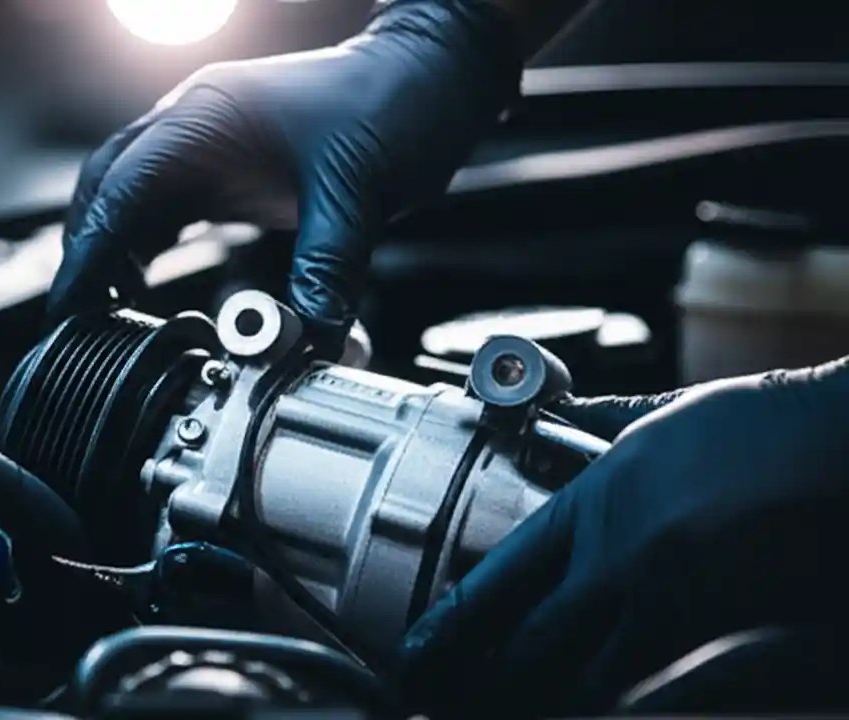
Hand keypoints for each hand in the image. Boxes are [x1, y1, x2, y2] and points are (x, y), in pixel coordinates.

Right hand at [48, 0, 522, 354]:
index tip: (71, 308)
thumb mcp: (357, 193)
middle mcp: (192, 125)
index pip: (121, 190)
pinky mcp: (225, 163)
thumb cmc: (393, 102)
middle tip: (78, 319)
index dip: (88, 255)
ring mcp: (205, 142)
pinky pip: (164, 205)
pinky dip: (144, 246)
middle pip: (105, 190)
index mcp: (206, 117)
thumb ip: (325, 272)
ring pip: (128, 198)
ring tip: (104, 312)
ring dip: (110, 252)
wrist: (430, 70)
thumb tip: (307, 344)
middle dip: (85, 254)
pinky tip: (143, 284)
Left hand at [399, 362, 848, 716]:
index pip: (502, 575)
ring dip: (555, 697)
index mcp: (598, 501)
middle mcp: (622, 560)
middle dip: (491, 679)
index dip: (454, 622)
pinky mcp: (725, 638)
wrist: (845, 447)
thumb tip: (564, 413)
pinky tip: (608, 702)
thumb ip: (605, 425)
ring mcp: (674, 605)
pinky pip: (653, 687)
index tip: (423, 648)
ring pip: (590, 682)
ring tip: (521, 703)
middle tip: (458, 696)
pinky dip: (623, 701)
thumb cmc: (765, 426)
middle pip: (531, 644)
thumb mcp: (668, 417)